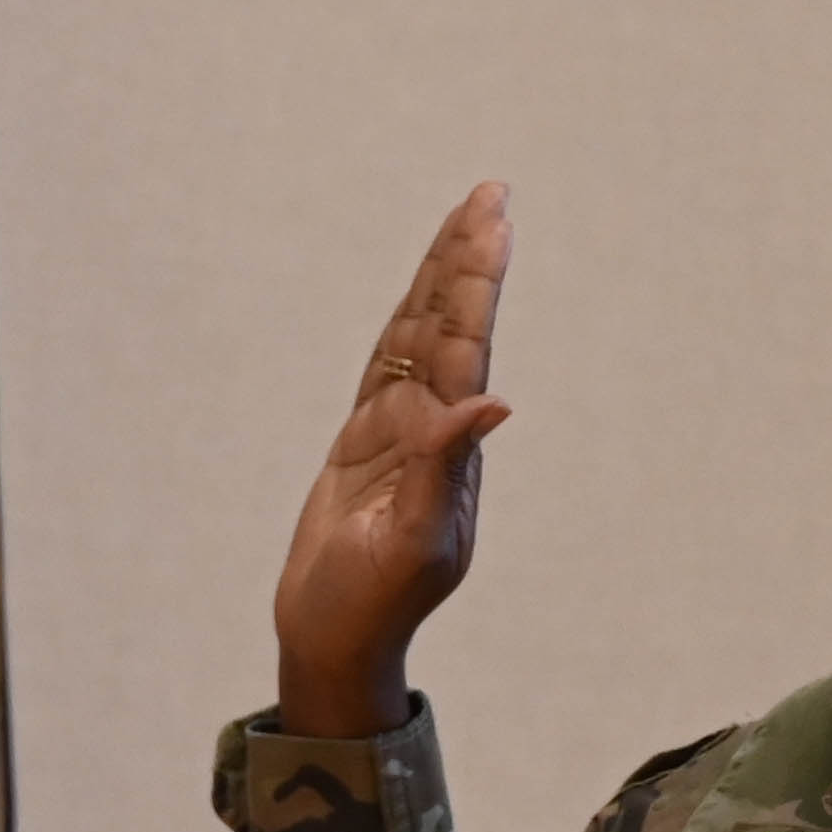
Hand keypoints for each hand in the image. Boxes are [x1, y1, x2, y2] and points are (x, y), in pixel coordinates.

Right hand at [272, 180, 517, 734]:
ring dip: (440, 278)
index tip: (494, 220)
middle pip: (448, 322)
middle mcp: (429, 426)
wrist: (336, 639)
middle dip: (468, 257)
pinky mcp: (363, 443)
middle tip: (492, 192)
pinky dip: (402, 323)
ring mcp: (396, 431)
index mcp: (448, 443)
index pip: (466, 342)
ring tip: (464, 219)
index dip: (478, 279)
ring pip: (418, 336)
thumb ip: (446, 468)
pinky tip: (420, 292)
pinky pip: (383, 366)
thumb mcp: (414, 541)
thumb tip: (495, 402)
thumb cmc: (375, 605)